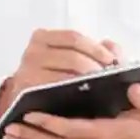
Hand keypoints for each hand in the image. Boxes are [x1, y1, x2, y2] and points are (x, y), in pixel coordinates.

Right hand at [0, 29, 120, 118]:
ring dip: (88, 82)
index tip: (112, 60)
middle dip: (95, 67)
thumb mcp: (72, 57)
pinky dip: (74, 95)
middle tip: (110, 77)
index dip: (96, 49)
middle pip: (72, 57)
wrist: (28, 100)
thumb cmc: (54, 75)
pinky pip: (56, 93)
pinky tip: (86, 97)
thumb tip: (112, 47)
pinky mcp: (27, 92)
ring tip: (102, 87)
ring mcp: (27, 73)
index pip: (73, 38)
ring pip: (66, 76)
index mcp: (43, 38)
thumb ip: (95, 50)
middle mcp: (32, 52)